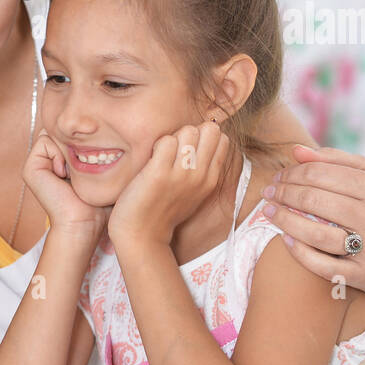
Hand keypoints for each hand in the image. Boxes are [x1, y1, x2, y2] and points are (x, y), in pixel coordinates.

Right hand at [23, 130, 107, 240]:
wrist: (83, 223)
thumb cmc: (99, 201)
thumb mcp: (103, 169)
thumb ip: (100, 147)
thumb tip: (106, 122)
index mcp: (62, 160)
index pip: (71, 132)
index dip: (84, 136)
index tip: (97, 156)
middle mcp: (48, 160)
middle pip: (61, 130)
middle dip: (75, 140)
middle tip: (86, 162)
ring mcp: (37, 164)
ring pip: (53, 133)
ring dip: (67, 148)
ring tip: (74, 171)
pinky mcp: (30, 168)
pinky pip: (44, 141)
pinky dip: (57, 153)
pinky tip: (63, 173)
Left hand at [108, 122, 232, 248]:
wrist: (142, 235)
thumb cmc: (163, 210)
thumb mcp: (193, 192)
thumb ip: (202, 168)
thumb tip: (202, 139)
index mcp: (211, 179)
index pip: (222, 139)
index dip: (202, 137)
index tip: (187, 150)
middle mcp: (200, 176)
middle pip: (209, 129)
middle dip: (190, 133)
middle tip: (174, 151)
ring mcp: (181, 175)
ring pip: (188, 131)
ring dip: (172, 138)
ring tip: (161, 156)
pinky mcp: (159, 174)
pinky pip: (165, 141)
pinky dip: (156, 146)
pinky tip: (151, 161)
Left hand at [260, 144, 364, 295]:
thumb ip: (333, 160)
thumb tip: (296, 150)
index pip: (320, 174)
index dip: (291, 174)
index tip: (277, 178)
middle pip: (314, 200)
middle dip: (283, 194)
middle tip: (268, 194)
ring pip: (315, 233)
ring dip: (284, 220)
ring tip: (268, 212)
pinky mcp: (362, 275)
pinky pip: (321, 264)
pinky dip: (298, 251)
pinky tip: (284, 239)